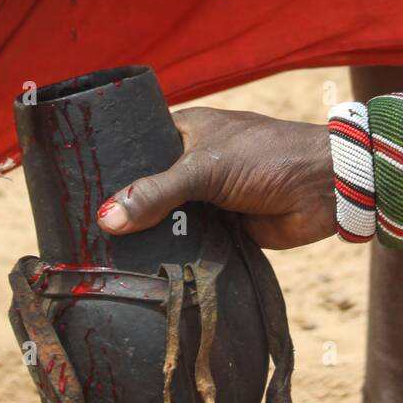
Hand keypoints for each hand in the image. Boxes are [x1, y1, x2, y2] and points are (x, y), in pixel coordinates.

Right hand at [96, 106, 334, 249]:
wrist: (325, 190)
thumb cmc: (269, 157)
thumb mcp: (205, 168)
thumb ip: (157, 194)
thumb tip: (106, 219)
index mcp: (186, 132)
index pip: (137, 148)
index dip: (112, 169)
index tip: (77, 190)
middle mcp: (193, 163)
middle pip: (149, 190)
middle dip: (127, 210)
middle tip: (84, 234)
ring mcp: (208, 198)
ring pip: (169, 220)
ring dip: (150, 236)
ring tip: (104, 258)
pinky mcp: (224, 229)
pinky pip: (191, 243)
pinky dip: (176, 255)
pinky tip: (143, 271)